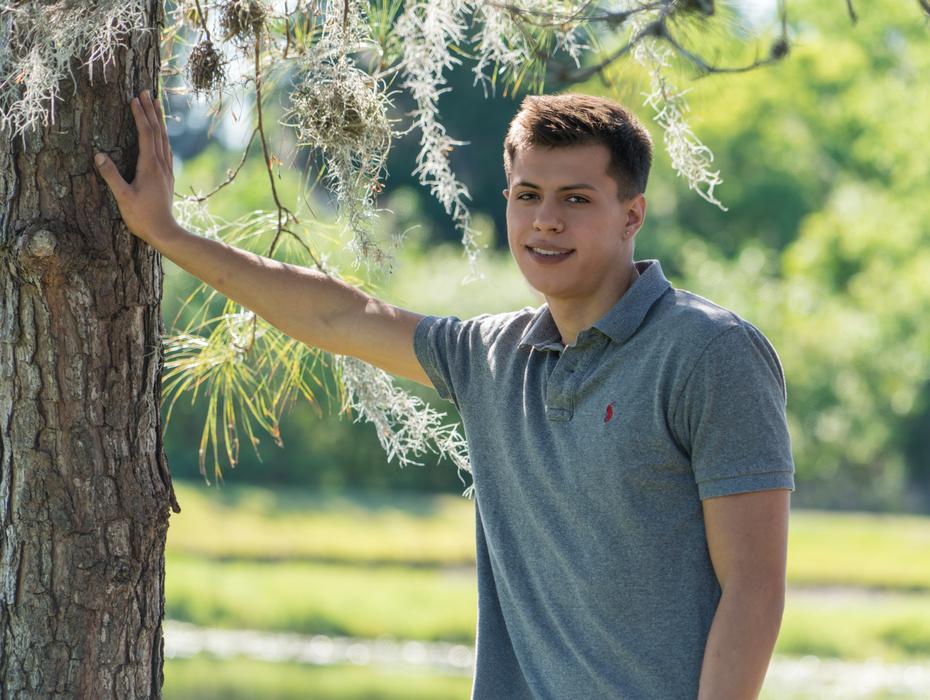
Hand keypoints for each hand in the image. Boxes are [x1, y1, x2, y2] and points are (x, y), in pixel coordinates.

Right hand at [95, 90, 177, 245]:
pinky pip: (166, 150)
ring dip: (159, 120)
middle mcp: (161, 165)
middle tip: (146, 91)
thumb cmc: (142, 217)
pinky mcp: (167, 177)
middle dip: (151, 110)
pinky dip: (163, 136)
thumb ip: (111, 176)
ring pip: (164, 139)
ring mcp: (166, 170)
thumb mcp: (123, 197)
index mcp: (149, 166)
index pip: (145, 134)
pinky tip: (162, 136)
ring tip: (156, 105)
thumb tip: (98, 155)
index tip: (134, 98)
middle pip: (157, 131)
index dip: (140, 115)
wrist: (165, 232)